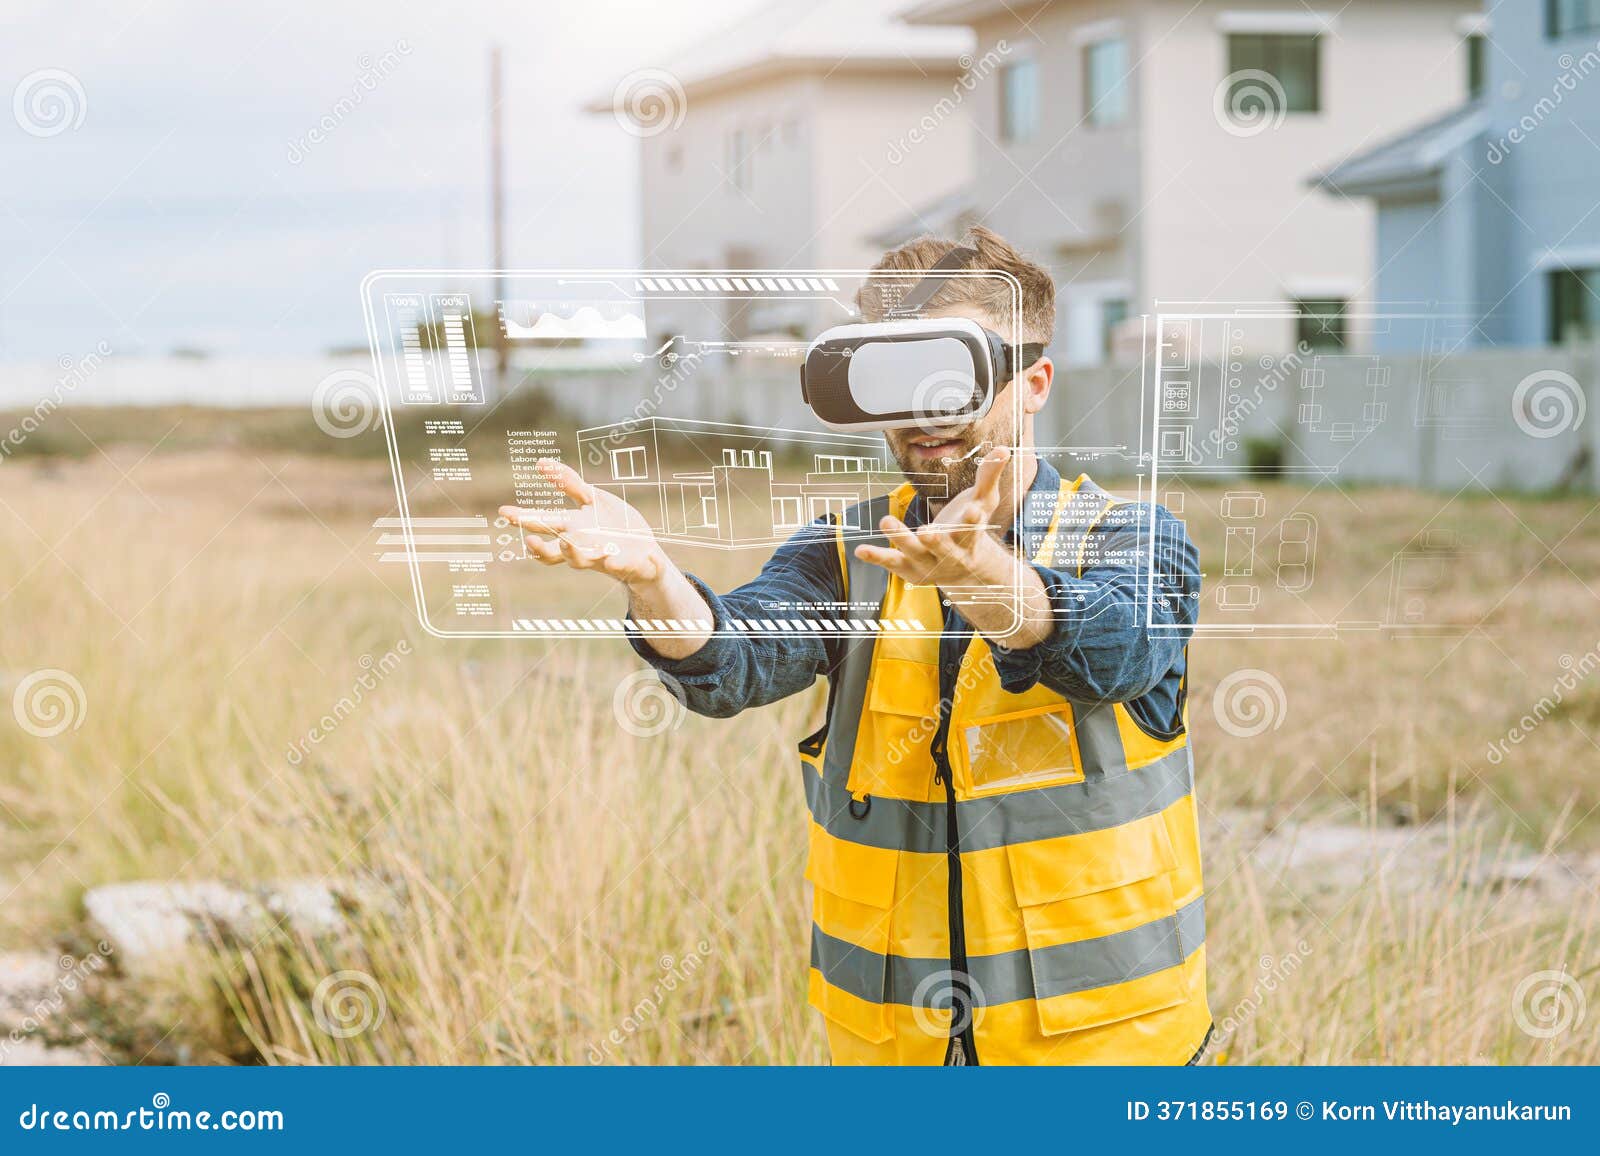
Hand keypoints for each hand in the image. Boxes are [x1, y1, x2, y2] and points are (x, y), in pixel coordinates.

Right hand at [498, 459, 670, 587]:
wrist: (643, 552)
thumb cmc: (611, 525)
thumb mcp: (592, 500)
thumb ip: (569, 483)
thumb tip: (541, 462)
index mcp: (573, 531)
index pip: (544, 526)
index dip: (525, 520)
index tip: (505, 512)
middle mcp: (583, 548)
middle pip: (557, 550)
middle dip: (541, 547)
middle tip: (529, 539)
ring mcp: (604, 559)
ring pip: (583, 562)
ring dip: (575, 554)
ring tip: (568, 543)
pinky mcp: (629, 565)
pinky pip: (623, 566)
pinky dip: (619, 563)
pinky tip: (615, 560)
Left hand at [853, 446, 1020, 590]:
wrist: (964, 572)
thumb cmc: (971, 529)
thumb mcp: (983, 502)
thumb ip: (988, 476)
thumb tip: (1004, 448)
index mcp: (970, 537)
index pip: (973, 529)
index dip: (973, 520)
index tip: (974, 511)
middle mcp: (950, 554)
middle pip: (943, 547)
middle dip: (935, 540)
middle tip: (927, 531)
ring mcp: (929, 564)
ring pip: (914, 552)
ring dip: (901, 538)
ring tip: (886, 520)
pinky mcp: (909, 569)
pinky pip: (892, 563)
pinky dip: (876, 557)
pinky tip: (860, 550)